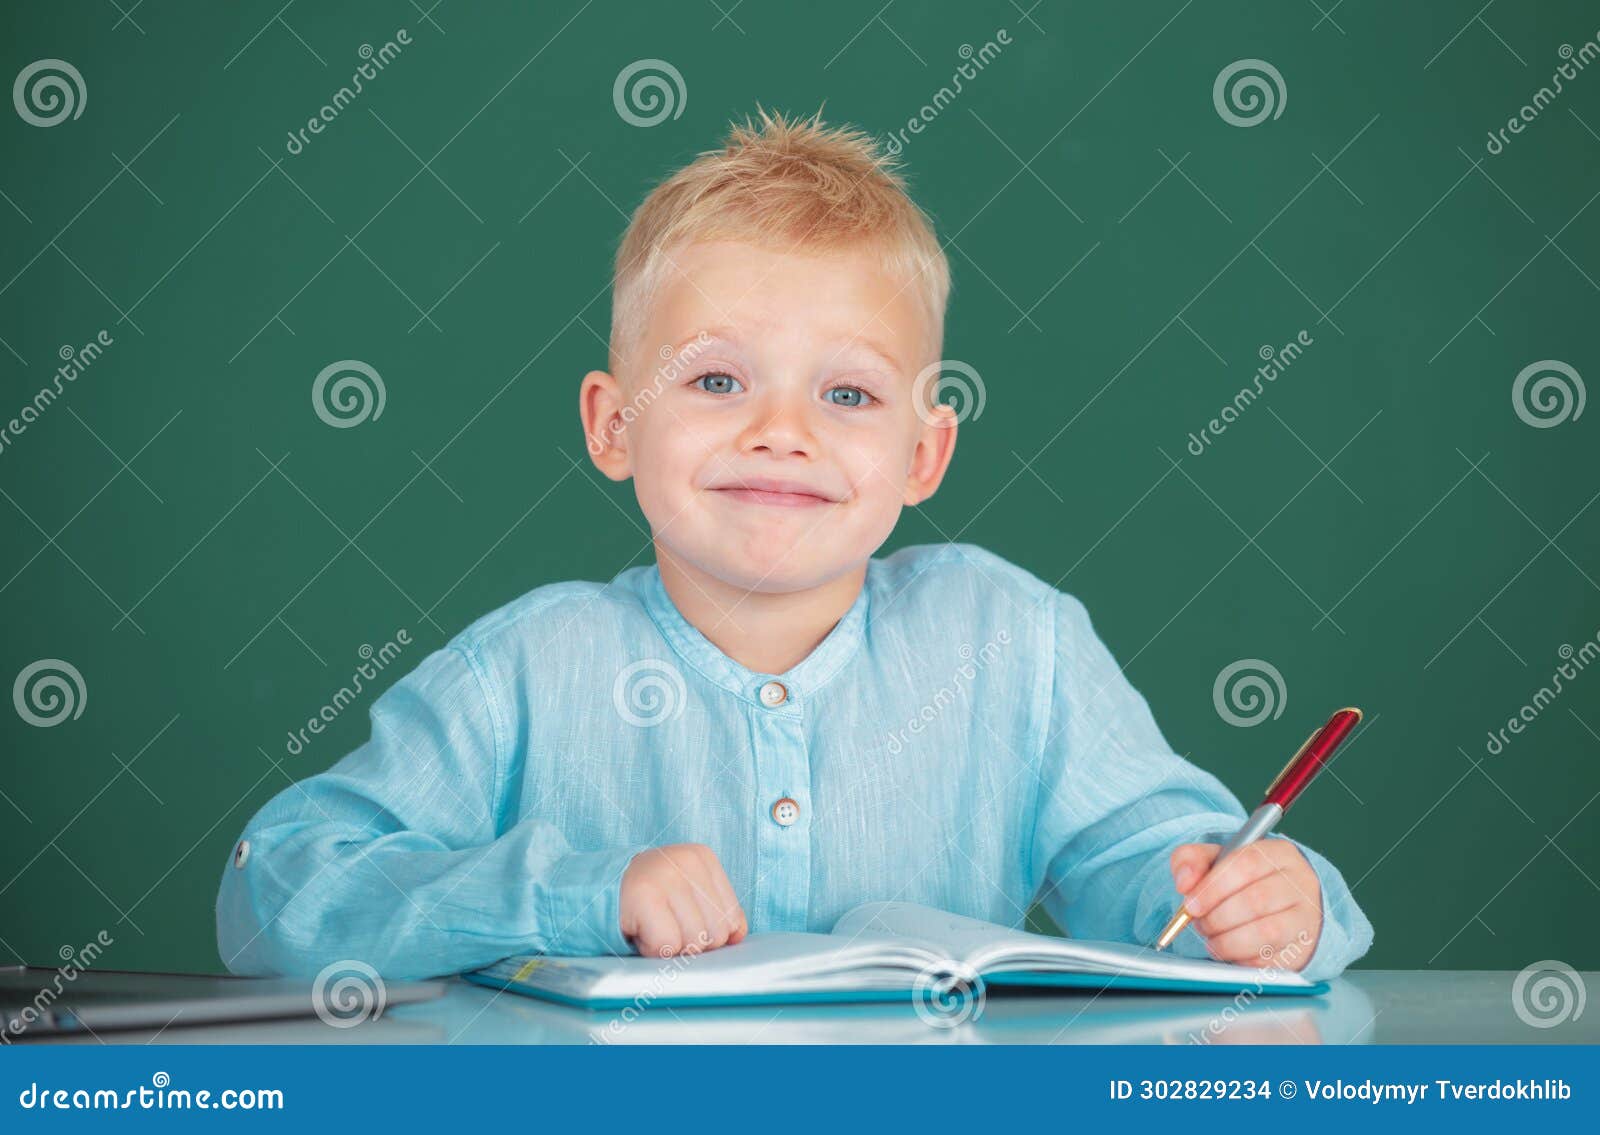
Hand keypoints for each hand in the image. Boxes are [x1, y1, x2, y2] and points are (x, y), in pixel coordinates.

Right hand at [619, 843, 747, 957]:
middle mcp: (686, 861)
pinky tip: (641, 931)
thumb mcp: (690, 895)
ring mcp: (665, 876)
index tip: (683, 919)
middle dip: (691, 943)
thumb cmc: (652, 897)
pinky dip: (652, 949)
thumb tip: (736, 936)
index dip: (709, 933)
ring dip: (671, 947)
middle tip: (667, 925)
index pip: (731, 919)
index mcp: (703, 858)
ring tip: (654, 926)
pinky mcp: (644, 895)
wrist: (601, 889)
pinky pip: (666, 944)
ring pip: (693, 941)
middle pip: (715, 933)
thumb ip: (719, 913)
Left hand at [1169, 840, 1321, 969]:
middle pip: (1255, 900)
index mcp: (1279, 854)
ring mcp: (1306, 918)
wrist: (1280, 909)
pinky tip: (1232, 952)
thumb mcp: (1215, 861)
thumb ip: (1191, 861)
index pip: (1246, 863)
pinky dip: (1243, 959)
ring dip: (1228, 941)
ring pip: (1266, 932)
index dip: (1213, 887)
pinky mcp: (1304, 950)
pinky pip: (1271, 960)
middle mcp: (1300, 884)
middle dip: (1217, 918)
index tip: (1191, 905)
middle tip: (1201, 924)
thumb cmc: (1243, 883)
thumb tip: (1185, 883)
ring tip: (1213, 940)